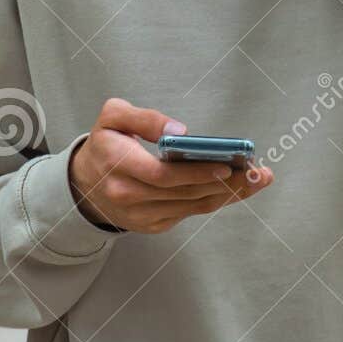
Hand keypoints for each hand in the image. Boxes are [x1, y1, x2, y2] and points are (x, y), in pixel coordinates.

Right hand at [68, 98, 273, 233]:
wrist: (86, 183)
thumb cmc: (106, 143)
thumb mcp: (113, 116)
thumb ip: (144, 117)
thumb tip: (179, 132)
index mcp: (116, 164)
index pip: (161, 175)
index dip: (195, 173)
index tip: (225, 166)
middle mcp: (126, 195)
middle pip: (182, 193)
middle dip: (223, 183)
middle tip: (255, 171)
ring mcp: (140, 215)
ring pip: (191, 205)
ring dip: (228, 193)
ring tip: (257, 178)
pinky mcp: (152, 225)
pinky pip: (190, 212)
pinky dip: (215, 200)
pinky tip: (238, 188)